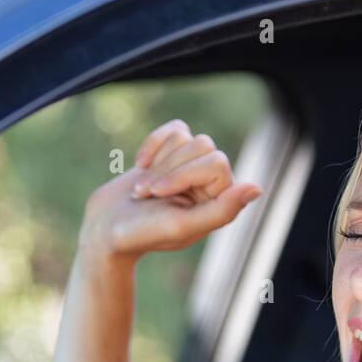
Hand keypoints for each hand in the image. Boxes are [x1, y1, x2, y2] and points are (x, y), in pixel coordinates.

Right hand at [81, 119, 262, 259]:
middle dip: (169, 168)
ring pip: (186, 136)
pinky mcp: (171, 153)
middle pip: (203, 145)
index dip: (185, 174)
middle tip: (148, 195)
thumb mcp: (182, 226)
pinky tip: (140, 164)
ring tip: (143, 190)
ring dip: (159, 161)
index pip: (217, 162)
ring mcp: (190, 166)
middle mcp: (210, 183)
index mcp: (219, 203)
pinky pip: (174, 129)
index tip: (160, 195)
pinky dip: (153, 143)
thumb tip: (257, 189)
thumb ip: (222, 211)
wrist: (104, 228)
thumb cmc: (142, 233)